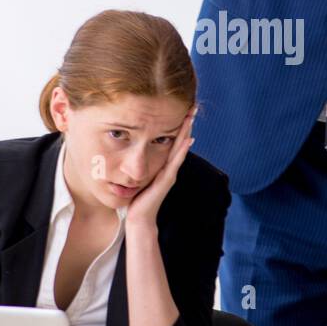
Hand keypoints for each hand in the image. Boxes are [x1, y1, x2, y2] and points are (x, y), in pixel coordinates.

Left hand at [123, 106, 196, 230]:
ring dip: (186, 132)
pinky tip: (187, 140)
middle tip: (193, 106)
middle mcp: (170, 167)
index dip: (178, 125)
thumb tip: (133, 154)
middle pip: (181, 141)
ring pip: (180, 148)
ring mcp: (170, 173)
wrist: (139, 219)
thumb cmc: (137, 199)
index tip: (182, 109)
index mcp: (164, 165)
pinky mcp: (166, 179)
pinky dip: (182, 150)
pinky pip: (175, 161)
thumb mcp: (138, 177)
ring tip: (191, 117)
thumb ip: (139, 165)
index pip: (173, 141)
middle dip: (186, 123)